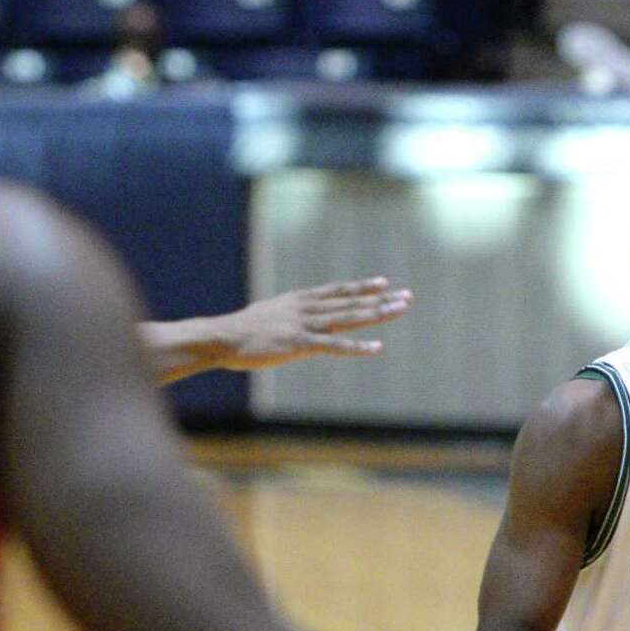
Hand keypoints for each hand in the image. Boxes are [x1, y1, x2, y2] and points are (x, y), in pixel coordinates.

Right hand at [207, 278, 412, 370]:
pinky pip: (334, 345)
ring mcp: (304, 324)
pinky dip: (357, 346)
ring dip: (377, 314)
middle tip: (407, 297)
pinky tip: (377, 347)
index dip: (362, 287)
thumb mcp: (268, 316)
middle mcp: (306, 308)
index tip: (384, 283)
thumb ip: (287, 316)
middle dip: (381, 300)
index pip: (337, 291)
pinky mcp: (300, 344)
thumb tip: (293, 319)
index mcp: (299, 300)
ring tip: (400, 311)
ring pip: (348, 317)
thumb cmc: (241, 332)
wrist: (222, 338)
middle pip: (350, 302)